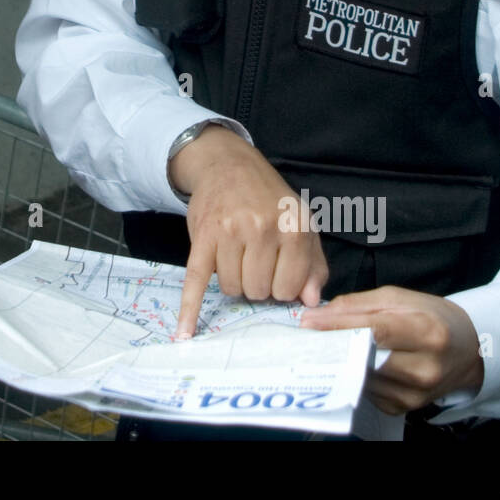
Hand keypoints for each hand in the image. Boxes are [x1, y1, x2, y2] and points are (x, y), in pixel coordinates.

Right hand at [170, 128, 328, 337]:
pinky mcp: (203, 236)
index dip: (282, 287)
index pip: (289, 288)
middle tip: (254, 263)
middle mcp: (263, 228)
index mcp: (294, 227)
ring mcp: (230, 231)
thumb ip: (314, 264)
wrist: (229, 166)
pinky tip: (186, 333)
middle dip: (257, 285)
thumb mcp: (303, 224)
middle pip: (259, 291)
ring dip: (233, 282)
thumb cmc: (269, 200)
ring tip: (236, 259)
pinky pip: (196, 279)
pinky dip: (190, 310)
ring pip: (231, 288)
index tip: (277, 273)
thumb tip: (312, 302)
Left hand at [299, 285, 484, 414]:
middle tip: (308, 335)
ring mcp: (415, 393)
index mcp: (427, 332)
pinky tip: (353, 363)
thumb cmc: (432, 317)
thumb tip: (320, 314)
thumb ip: (358, 304)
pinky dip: (355, 375)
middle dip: (333, 345)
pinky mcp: (404, 407)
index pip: (374, 331)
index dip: (337, 326)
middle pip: (365, 357)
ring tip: (327, 345)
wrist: (467, 349)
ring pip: (361, 376)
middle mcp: (425, 368)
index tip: (308, 322)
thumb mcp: (399, 298)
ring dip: (340, 361)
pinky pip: (368, 391)